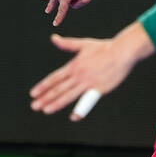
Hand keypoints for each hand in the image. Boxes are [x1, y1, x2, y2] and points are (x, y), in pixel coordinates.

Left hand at [29, 24, 154, 120]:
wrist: (122, 52)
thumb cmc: (104, 48)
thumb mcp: (83, 44)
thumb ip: (67, 44)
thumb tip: (53, 38)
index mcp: (74, 66)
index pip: (54, 78)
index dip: (43, 86)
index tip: (33, 93)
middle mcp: (78, 75)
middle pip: (58, 88)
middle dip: (45, 98)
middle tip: (34, 106)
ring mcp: (88, 83)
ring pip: (69, 95)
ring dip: (56, 103)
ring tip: (45, 110)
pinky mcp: (99, 89)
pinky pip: (87, 101)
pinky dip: (80, 110)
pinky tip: (73, 118)